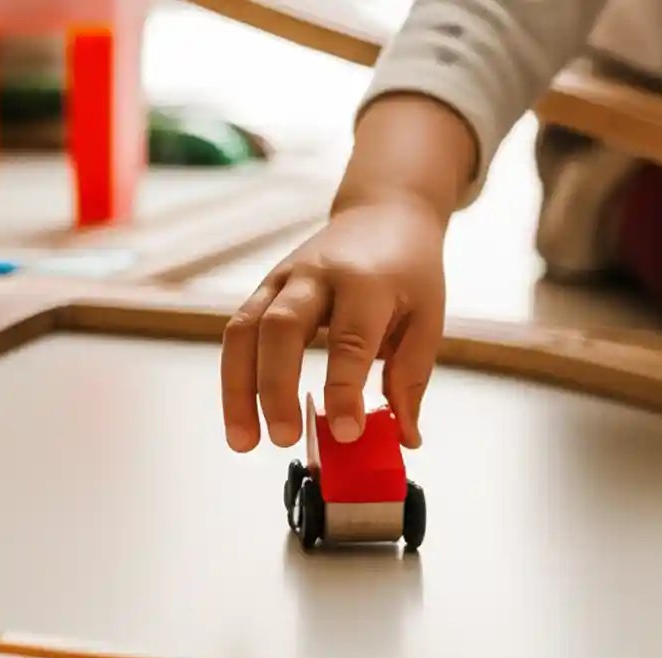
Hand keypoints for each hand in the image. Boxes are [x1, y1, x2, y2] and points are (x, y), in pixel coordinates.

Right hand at [220, 197, 446, 452]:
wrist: (384, 212)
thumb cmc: (408, 270)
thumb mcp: (427, 318)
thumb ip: (411, 378)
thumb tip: (405, 438)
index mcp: (367, 282)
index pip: (350, 339)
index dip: (344, 388)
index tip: (346, 432)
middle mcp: (318, 276)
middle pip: (281, 328)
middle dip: (276, 387)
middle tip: (284, 439)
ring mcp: (284, 279)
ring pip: (245, 330)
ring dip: (238, 388)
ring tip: (243, 441)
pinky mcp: (265, 288)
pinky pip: (238, 332)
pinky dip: (234, 376)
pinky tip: (240, 416)